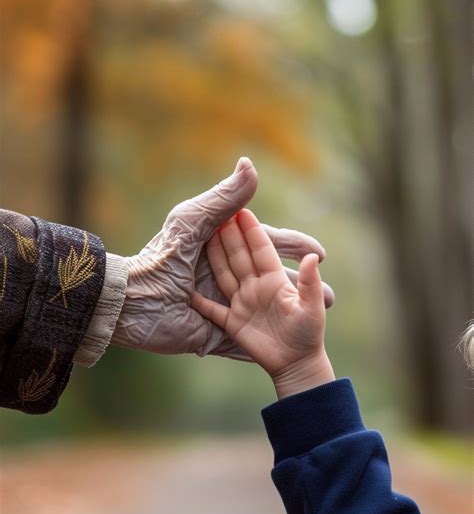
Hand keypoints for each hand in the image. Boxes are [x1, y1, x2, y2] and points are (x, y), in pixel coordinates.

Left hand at [111, 159, 334, 359]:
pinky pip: (243, 340)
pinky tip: (288, 348)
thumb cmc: (161, 259)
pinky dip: (264, 343)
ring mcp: (223, 306)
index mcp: (224, 249)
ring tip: (321, 319)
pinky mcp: (215, 334)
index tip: (321, 253)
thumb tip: (251, 165)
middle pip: (274, 278)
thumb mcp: (192, 223)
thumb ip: (223, 199)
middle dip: (304, 284)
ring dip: (294, 313)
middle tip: (334, 296)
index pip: (268, 245)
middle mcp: (226, 277)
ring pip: (267, 309)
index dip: (295, 246)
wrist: (133, 305)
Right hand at [191, 209, 334, 395]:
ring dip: (214, 258)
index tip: (242, 210)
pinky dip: (201, 300)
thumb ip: (310, 283)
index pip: (261, 249)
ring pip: (225, 276)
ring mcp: (243, 304)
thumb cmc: (308, 335)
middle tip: (217, 214)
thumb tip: (315, 256)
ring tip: (201, 238)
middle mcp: (256, 288)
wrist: (297, 364)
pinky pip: (212, 310)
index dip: (252, 231)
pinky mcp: (233, 323)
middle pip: (240, 258)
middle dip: (229, 236)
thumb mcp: (311, 308)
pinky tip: (187, 287)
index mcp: (274, 280)